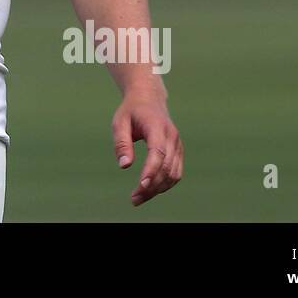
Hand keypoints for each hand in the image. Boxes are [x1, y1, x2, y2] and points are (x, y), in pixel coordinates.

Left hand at [111, 89, 182, 206]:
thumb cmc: (131, 111)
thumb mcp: (119, 122)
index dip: (151, 171)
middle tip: (134, 199)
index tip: (140, 186)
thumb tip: (124, 166)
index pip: (158, 152)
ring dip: (158, 189)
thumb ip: (121, 143)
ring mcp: (177, 145)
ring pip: (174, 174)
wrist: (148, 98)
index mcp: (157, 127)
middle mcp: (171, 137)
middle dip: (152, 186)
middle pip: (167, 167)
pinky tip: (150, 190)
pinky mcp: (178, 152)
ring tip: (139, 198)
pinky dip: (165, 184)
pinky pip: (176, 172)